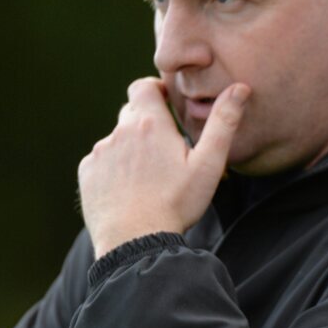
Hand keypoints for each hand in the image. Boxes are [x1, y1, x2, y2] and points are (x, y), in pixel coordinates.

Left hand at [78, 77, 249, 258]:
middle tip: (167, 147)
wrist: (134, 241)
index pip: (144, 86)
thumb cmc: (176, 203)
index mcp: (150, 124)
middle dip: (148, 122)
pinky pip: (102, 161)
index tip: (167, 103)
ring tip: (150, 175)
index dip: (155, 89)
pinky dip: (115, 168)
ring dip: (132, 148)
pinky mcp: (87, 174)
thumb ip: (224, 122)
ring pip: (118, 139)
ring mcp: (100, 154)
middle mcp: (120, 133)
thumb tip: (240, 88)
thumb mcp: (209, 164)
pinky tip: (131, 189)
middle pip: (131, 113)